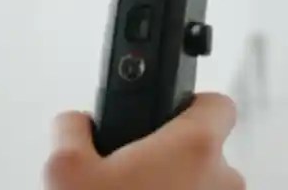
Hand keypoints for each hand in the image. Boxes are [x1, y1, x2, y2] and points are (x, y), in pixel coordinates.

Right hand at [45, 94, 243, 189]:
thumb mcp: (64, 171)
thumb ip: (72, 128)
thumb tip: (77, 123)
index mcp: (195, 148)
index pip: (218, 105)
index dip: (192, 107)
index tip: (168, 119)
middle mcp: (223, 181)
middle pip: (205, 154)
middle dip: (172, 164)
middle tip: (131, 178)